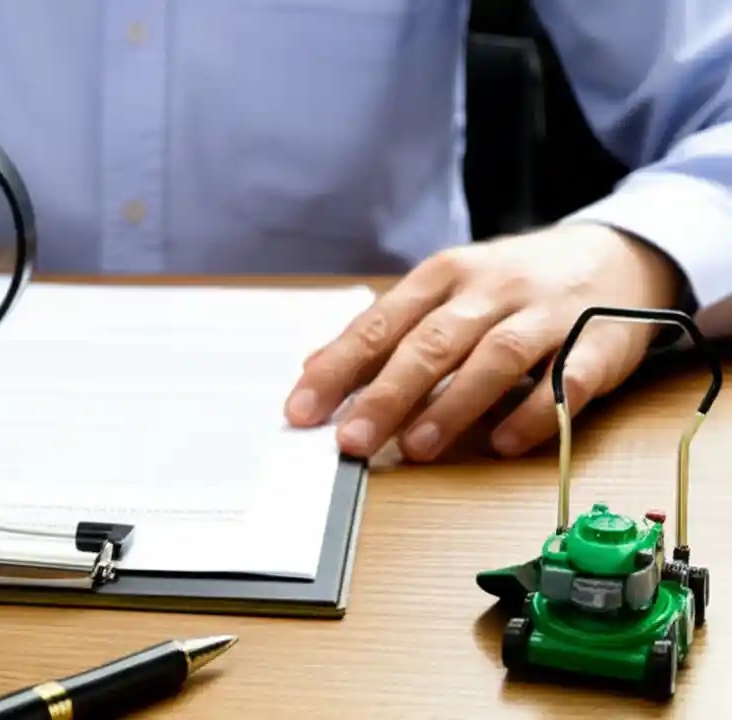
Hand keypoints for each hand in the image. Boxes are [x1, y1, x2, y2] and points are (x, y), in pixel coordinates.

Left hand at [283, 223, 683, 460]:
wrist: (617, 255)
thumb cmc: (513, 284)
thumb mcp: (446, 290)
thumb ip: (386, 330)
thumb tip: (315, 368)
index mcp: (444, 276)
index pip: (380, 323)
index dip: (339, 368)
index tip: (302, 409)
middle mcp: (491, 289)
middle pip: (432, 342)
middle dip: (387, 394)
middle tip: (352, 439)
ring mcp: (546, 314)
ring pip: (495, 357)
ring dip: (453, 405)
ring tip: (416, 448)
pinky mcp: (598, 342)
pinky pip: (566, 379)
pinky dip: (536, 412)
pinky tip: (505, 443)